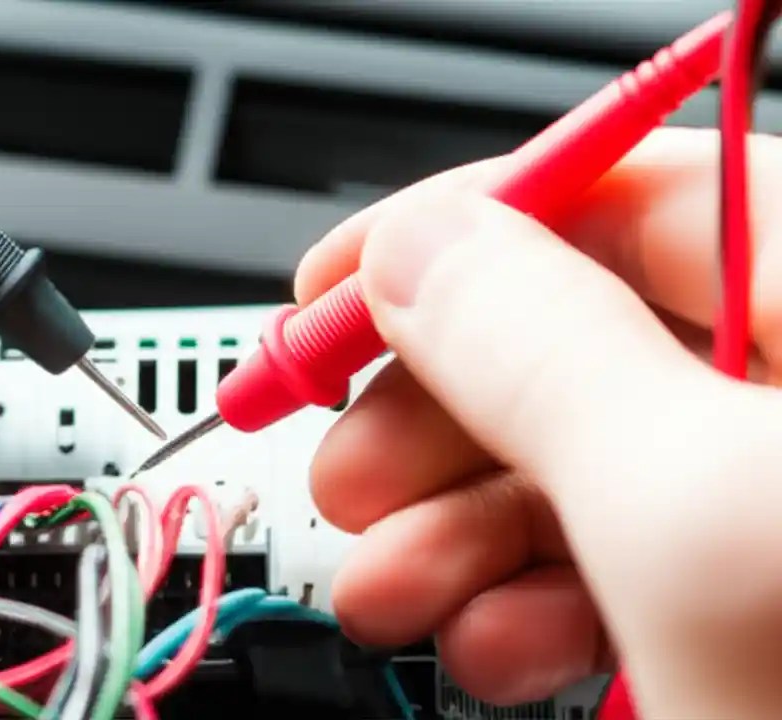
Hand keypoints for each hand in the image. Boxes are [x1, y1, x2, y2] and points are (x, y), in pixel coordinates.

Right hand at [298, 127, 781, 718]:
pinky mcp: (766, 607)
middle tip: (342, 457)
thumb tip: (422, 256)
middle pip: (598, 337)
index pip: (649, 194)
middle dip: (440, 407)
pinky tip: (488, 643)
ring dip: (459, 523)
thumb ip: (544, 355)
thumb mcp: (693, 525)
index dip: (469, 227)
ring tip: (386, 580)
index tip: (340, 285)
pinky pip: (628, 565)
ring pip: (594, 466)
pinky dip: (529, 599)